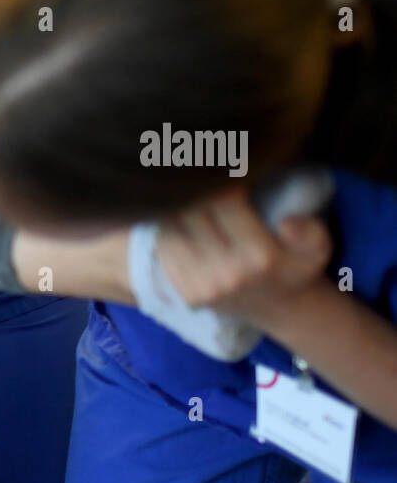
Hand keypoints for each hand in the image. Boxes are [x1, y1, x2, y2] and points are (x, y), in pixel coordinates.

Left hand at [156, 189, 331, 328]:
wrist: (278, 308)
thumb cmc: (295, 267)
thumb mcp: (319, 248)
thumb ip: (311, 232)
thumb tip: (287, 224)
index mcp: (261, 258)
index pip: (225, 203)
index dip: (222, 182)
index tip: (225, 174)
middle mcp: (229, 276)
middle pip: (194, 214)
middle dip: (198, 193)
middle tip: (204, 182)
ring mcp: (203, 288)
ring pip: (173, 229)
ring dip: (180, 209)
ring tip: (192, 201)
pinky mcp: (185, 294)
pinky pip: (164, 250)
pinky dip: (168, 231)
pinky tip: (181, 223)